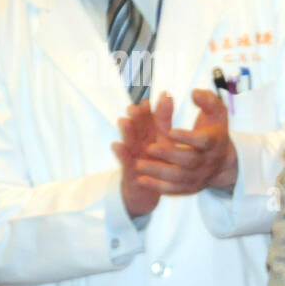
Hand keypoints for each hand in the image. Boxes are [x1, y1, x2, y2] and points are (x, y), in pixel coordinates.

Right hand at [112, 92, 171, 217]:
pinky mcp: (130, 171)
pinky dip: (121, 154)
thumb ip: (164, 119)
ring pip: (131, 142)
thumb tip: (167, 94)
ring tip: (124, 121)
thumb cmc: (156, 163)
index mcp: (153, 137)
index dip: (154, 110)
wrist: (145, 191)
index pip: (154, 121)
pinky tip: (116, 145)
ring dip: (127, 132)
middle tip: (135, 106)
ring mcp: (134, 157)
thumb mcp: (164, 142)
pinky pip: (126, 162)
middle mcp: (142, 144)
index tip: (155, 97)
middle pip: (140, 129)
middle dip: (137, 117)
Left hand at [136, 89, 238, 193]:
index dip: (188, 137)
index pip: (203, 141)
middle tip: (149, 148)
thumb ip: (207, 100)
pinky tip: (141, 180)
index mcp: (214, 141)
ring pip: (180, 177)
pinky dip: (158, 187)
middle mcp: (208, 161)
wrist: (223, 160)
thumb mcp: (216, 112)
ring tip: (139, 165)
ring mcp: (200, 176)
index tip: (171, 131)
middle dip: (169, 155)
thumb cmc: (214, 131)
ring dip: (159, 172)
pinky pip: (175, 190)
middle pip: (189, 161)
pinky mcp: (192, 187)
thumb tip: (195, 93)